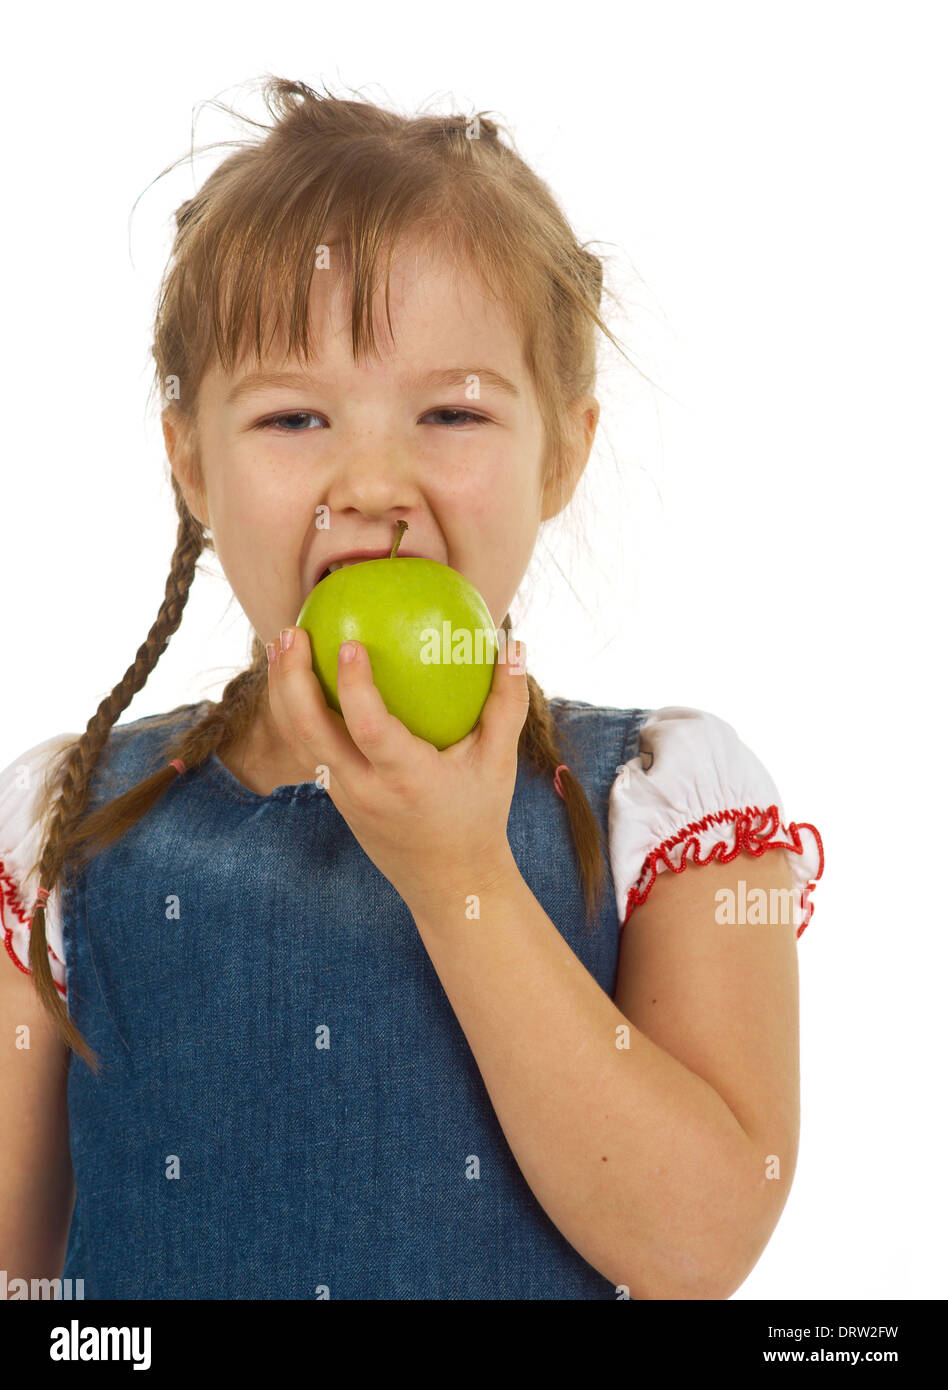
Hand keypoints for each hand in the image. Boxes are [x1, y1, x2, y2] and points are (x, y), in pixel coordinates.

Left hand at [266, 628, 529, 915]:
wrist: (449, 882)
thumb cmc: (479, 815)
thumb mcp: (499, 762)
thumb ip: (507, 703)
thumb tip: (514, 643)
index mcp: (407, 779)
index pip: (369, 729)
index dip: (354, 687)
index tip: (349, 644)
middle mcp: (366, 789)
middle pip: (310, 732)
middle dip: (292, 680)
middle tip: (292, 632)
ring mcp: (344, 796)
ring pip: (298, 740)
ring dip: (283, 691)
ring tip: (282, 643)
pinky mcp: (336, 796)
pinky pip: (307, 747)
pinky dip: (296, 710)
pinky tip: (298, 675)